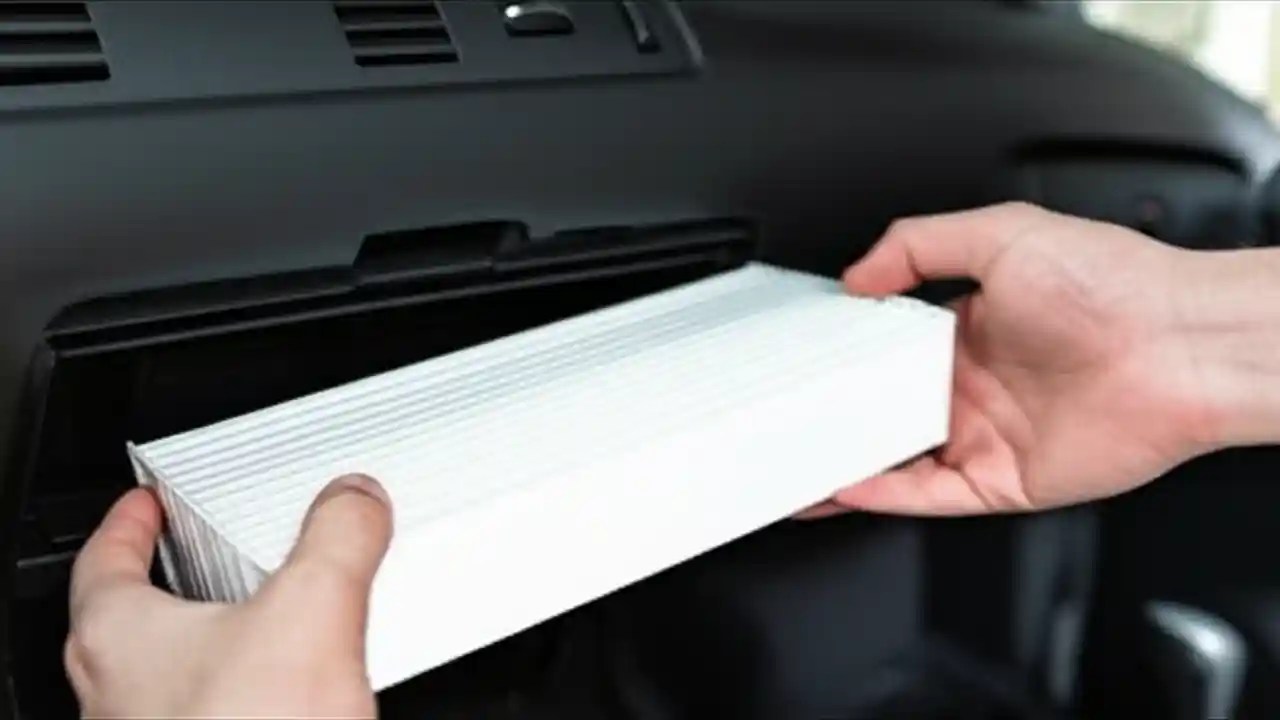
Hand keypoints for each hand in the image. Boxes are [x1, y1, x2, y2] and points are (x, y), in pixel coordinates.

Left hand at [65, 474, 392, 718]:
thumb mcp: (312, 610)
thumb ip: (337, 538)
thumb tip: (353, 499)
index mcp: (121, 640)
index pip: (104, 563)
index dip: (128, 524)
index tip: (142, 506)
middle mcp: (117, 701)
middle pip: (125, 625)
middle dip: (167, 588)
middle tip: (199, 561)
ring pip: (162, 682)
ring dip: (205, 651)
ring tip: (265, 631)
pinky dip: (238, 702)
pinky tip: (290, 706)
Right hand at [802, 202, 1222, 516]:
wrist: (1178, 345)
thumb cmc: (1112, 285)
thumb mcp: (1001, 232)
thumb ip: (917, 245)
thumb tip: (858, 274)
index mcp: (970, 326)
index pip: (886, 347)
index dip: (843, 354)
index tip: (799, 358)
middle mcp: (973, 385)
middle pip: (884, 407)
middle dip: (833, 414)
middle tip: (780, 415)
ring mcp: (985, 435)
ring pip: (896, 458)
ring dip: (844, 464)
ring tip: (788, 464)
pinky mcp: (1002, 481)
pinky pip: (927, 494)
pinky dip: (882, 493)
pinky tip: (841, 487)